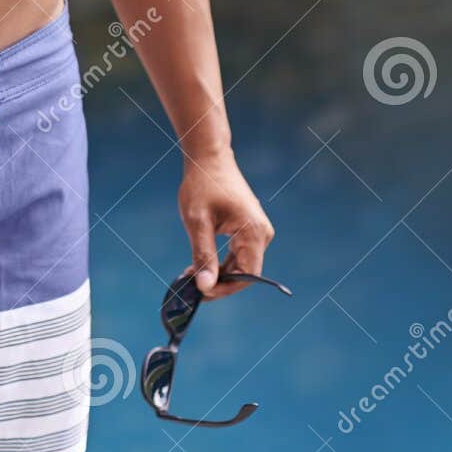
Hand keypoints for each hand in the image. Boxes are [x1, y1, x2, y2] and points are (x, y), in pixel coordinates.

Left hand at [178, 149, 274, 300]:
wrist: (209, 158)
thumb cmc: (202, 185)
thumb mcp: (197, 222)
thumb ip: (203, 255)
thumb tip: (205, 287)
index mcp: (254, 232)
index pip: (247, 276)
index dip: (224, 289)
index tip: (199, 293)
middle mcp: (262, 234)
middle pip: (245, 274)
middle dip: (218, 283)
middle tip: (190, 286)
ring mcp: (258, 232)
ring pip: (241, 266)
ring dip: (218, 274)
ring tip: (190, 275)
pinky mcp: (250, 230)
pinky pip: (239, 255)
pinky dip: (221, 263)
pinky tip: (199, 265)